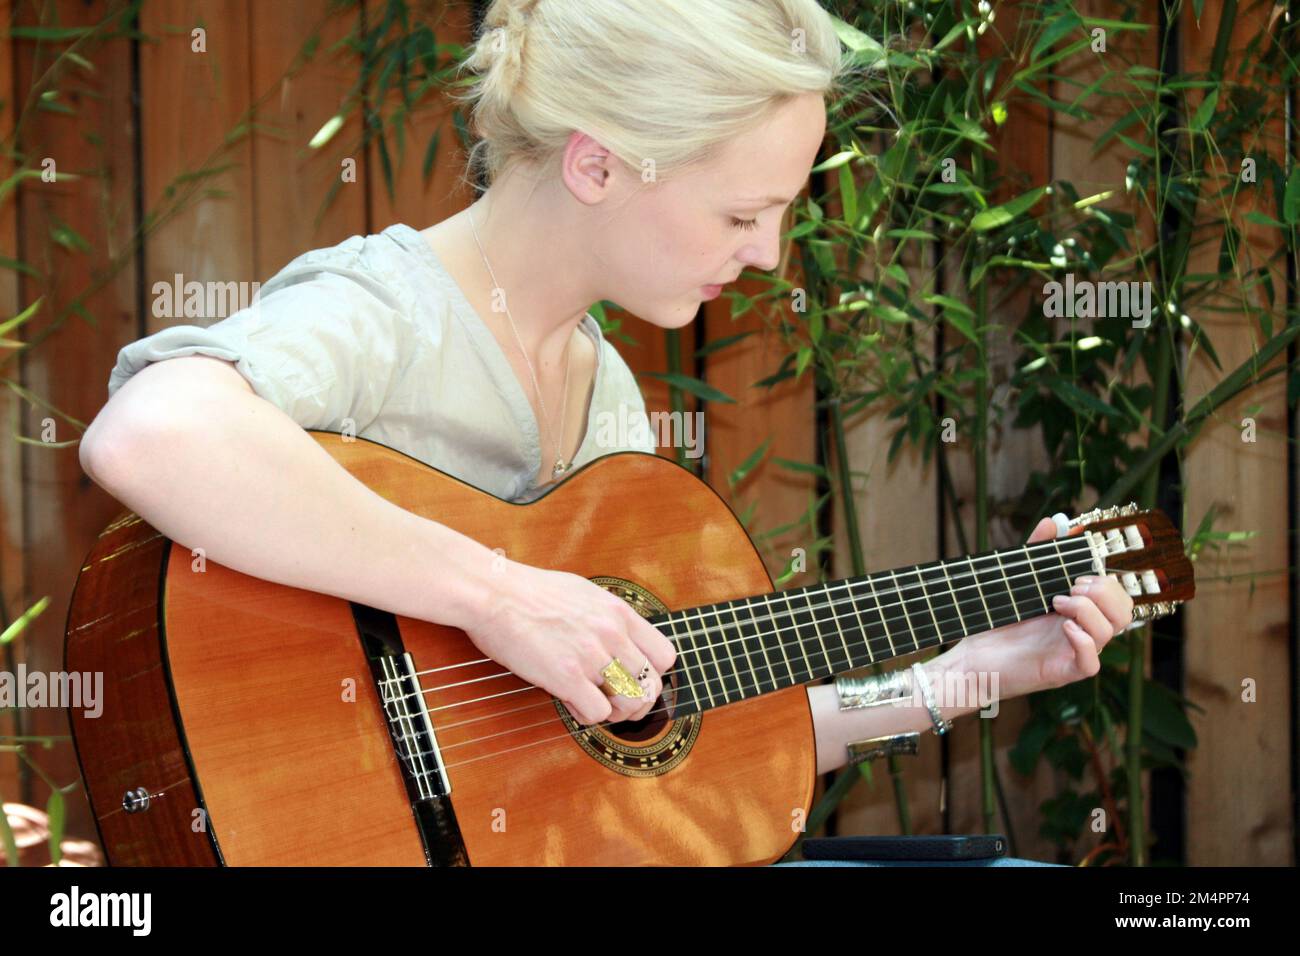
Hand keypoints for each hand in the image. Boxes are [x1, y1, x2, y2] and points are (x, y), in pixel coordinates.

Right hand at [466, 556, 676, 726]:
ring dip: (616, 712)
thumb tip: (619, 636)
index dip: (652, 674)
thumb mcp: (583, 592)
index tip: (634, 678)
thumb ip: (606, 617)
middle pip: (651, 685)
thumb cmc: (529, 592)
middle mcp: (612, 634)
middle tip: (616, 702)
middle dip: (636, 700)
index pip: (665, 655)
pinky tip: (571, 703)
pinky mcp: (566, 676)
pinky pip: (597, 713)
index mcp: (619, 612)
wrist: (494, 593)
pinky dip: (587, 716)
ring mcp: (591, 656)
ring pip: (630, 702)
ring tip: (595, 704)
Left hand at [947, 516, 1134, 700]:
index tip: (1080, 570)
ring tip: (1058, 603)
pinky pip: (1091, 663)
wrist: (971, 655)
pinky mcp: (1062, 672)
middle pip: (1123, 612)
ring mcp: (1074, 652)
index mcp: (1078, 610)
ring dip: (1089, 610)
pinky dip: (1084, 642)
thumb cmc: (997, 621)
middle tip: (1072, 588)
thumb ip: (1036, 552)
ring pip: (1111, 632)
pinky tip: (1065, 628)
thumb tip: (1053, 522)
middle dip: (1105, 592)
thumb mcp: (1019, 582)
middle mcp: (1082, 630)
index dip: (1108, 580)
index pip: (1117, 595)